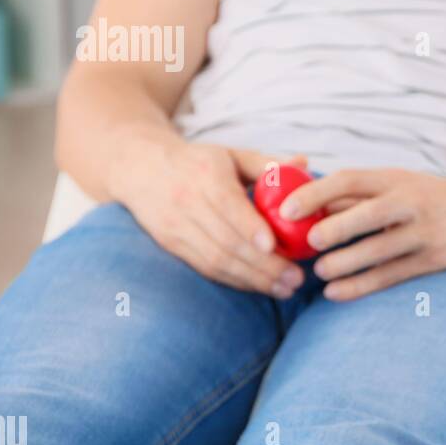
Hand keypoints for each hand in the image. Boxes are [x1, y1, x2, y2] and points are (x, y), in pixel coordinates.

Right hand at [107, 130, 308, 297]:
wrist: (141, 168)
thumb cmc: (198, 162)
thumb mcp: (232, 154)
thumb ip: (268, 164)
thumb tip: (304, 165)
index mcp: (206, 175)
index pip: (227, 205)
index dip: (249, 227)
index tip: (273, 245)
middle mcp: (187, 202)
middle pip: (225, 240)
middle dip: (263, 264)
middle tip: (296, 278)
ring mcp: (176, 227)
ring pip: (215, 260)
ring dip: (253, 279)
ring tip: (286, 289)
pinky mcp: (171, 246)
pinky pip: (205, 268)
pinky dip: (235, 280)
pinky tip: (260, 287)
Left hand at [278, 168, 445, 300]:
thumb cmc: (429, 197)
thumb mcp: (399, 184)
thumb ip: (357, 195)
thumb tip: (302, 206)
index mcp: (396, 179)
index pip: (351, 179)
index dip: (317, 192)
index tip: (287, 209)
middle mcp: (412, 203)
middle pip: (370, 213)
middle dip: (337, 226)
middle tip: (309, 240)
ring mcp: (424, 233)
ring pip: (381, 249)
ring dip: (347, 262)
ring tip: (319, 272)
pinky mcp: (432, 261)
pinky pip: (391, 275)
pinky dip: (362, 285)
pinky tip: (335, 293)